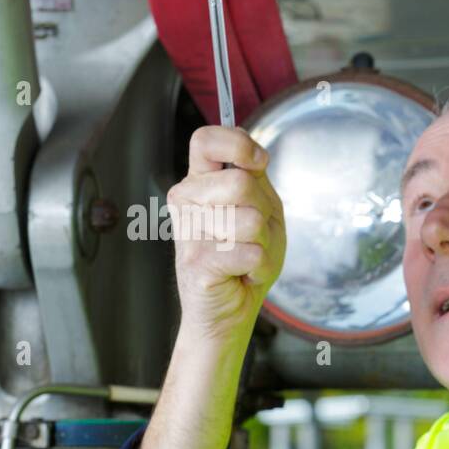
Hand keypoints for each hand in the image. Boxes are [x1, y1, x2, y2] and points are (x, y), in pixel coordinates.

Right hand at [166, 126, 285, 345]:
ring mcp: (187, 231)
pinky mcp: (197, 262)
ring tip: (246, 255)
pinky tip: (243, 274)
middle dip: (262, 212)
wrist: (232, 308)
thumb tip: (254, 158)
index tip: (257, 163)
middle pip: (240, 183)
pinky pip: (251, 252)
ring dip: (263, 243)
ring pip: (249, 220)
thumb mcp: (260, 210)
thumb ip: (255, 181)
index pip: (205, 140)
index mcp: (199, 182)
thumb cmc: (246, 257)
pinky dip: (259, 267)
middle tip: (254, 234)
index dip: (237, 144)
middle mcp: (185, 201)